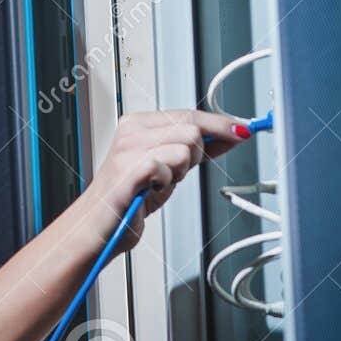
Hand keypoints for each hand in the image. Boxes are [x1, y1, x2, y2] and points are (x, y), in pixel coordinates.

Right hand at [82, 107, 251, 246]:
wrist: (100, 227)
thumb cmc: (130, 197)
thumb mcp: (167, 167)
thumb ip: (194, 149)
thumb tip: (229, 134)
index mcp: (137, 123)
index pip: (189, 113)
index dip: (219, 123)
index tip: (240, 130)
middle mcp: (131, 131)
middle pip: (191, 128)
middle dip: (196, 154)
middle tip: (176, 173)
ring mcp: (128, 150)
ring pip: (185, 146)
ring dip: (180, 170)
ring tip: (160, 182)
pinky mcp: (128, 172)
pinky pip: (166, 166)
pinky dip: (167, 181)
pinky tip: (153, 188)